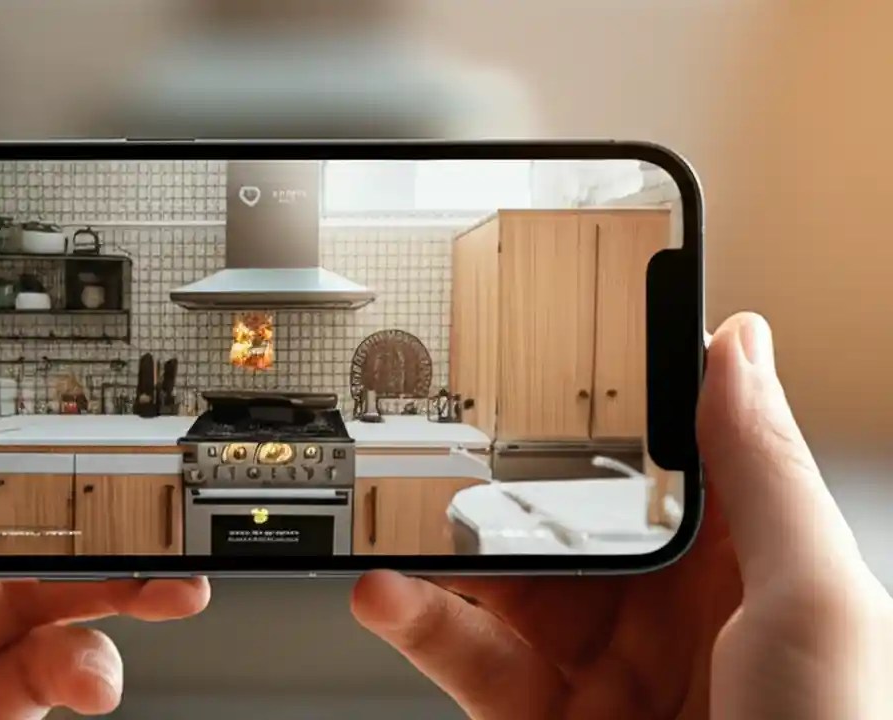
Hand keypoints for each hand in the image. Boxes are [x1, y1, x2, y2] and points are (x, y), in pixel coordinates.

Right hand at [352, 313, 892, 718]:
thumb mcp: (817, 601)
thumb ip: (762, 471)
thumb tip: (737, 348)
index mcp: (749, 569)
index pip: (671, 459)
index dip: (618, 402)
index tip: (560, 343)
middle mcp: (671, 614)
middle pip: (566, 518)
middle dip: (504, 480)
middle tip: (448, 437)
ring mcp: (599, 671)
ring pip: (500, 586)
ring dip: (437, 552)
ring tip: (389, 517)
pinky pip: (464, 656)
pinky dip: (416, 621)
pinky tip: (387, 593)